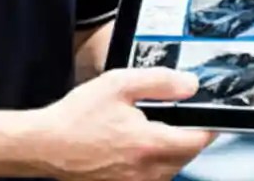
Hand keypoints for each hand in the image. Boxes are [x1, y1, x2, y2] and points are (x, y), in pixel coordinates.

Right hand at [30, 67, 216, 180]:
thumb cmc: (78, 116)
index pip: (198, 141)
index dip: (207, 126)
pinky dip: (153, 165)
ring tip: (151, 132)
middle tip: (174, 119)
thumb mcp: (119, 84)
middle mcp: (146, 171)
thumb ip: (160, 82)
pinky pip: (152, 179)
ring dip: (170, 153)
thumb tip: (190, 85)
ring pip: (170, 170)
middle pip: (186, 157)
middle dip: (187, 138)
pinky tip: (137, 149)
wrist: (46, 144)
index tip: (207, 116)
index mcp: (149, 144)